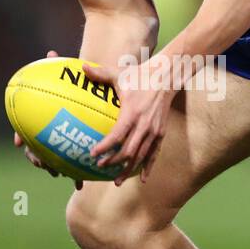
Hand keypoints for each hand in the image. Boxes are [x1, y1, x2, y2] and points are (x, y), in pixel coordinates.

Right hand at [13, 50, 82, 189]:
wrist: (94, 100)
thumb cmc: (80, 87)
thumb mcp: (72, 77)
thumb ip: (60, 66)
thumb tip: (51, 52)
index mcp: (43, 120)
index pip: (27, 131)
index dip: (23, 138)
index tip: (20, 143)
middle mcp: (48, 136)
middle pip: (36, 151)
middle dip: (38, 159)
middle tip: (43, 163)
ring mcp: (61, 146)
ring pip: (54, 163)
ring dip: (57, 171)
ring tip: (61, 176)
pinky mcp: (75, 155)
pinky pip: (74, 169)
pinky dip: (77, 177)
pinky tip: (83, 184)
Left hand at [84, 56, 174, 185]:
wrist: (167, 77)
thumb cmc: (140, 75)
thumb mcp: (119, 74)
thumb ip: (100, 74)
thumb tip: (82, 67)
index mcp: (132, 113)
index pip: (117, 135)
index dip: (105, 147)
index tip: (93, 154)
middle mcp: (144, 125)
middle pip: (129, 151)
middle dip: (114, 162)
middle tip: (100, 167)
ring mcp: (154, 131)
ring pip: (141, 156)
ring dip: (129, 169)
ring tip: (117, 181)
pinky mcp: (161, 133)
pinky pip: (153, 154)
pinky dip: (148, 167)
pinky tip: (143, 179)